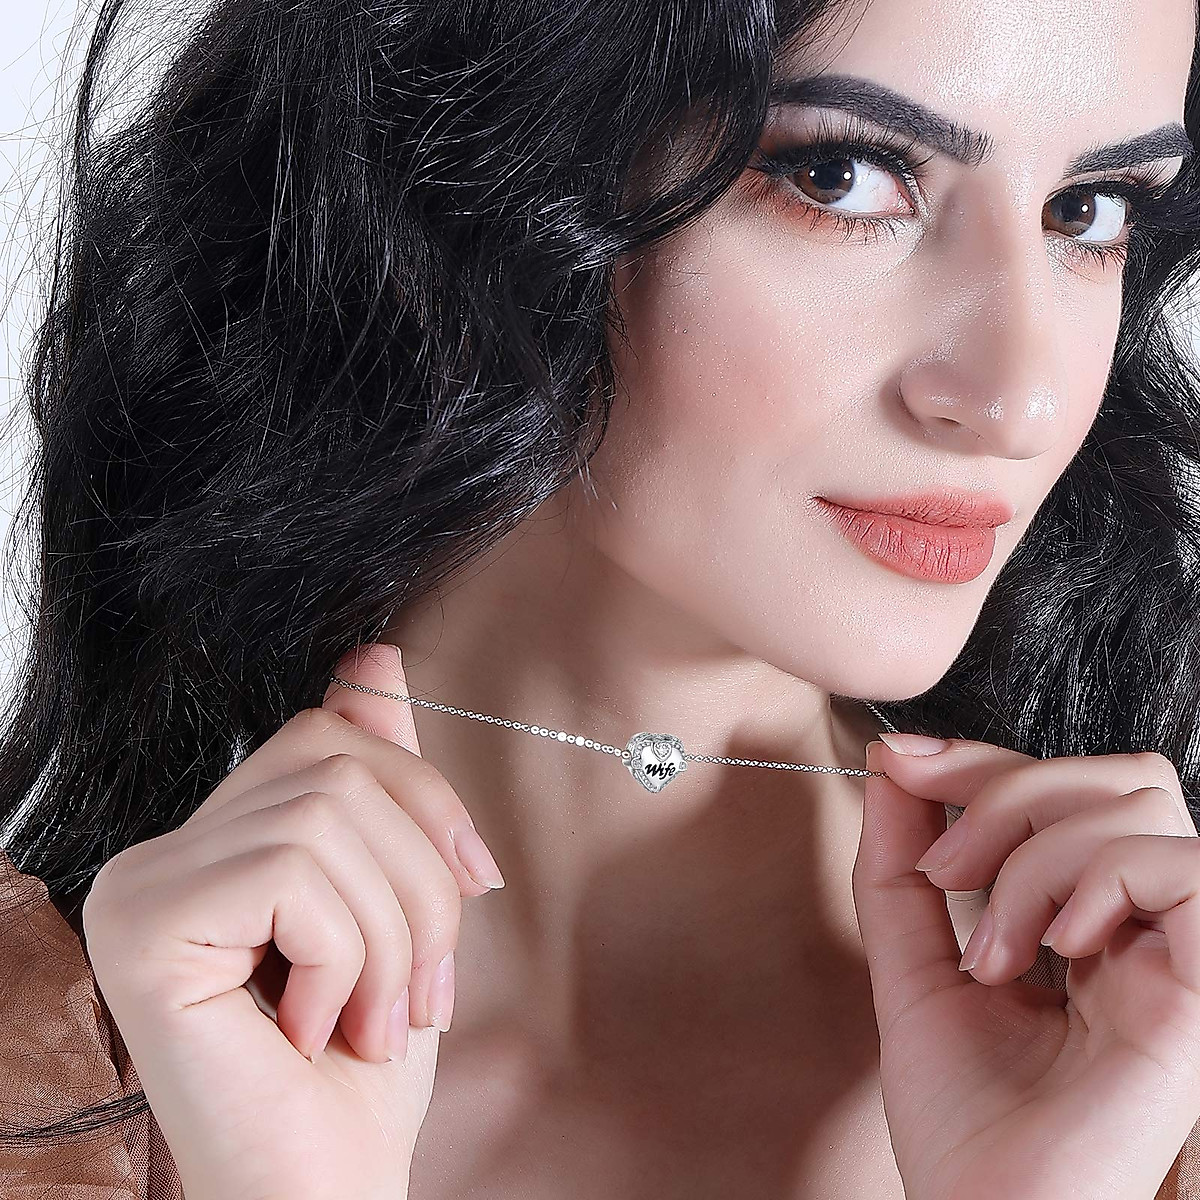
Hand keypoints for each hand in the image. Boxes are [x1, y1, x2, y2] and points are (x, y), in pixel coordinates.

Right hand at [81, 641, 503, 1199]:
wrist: (322, 1189)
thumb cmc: (362, 1061)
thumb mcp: (395, 901)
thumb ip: (378, 779)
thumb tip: (373, 654)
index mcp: (218, 840)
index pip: (329, 734)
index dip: (421, 794)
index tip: (475, 878)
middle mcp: (160, 851)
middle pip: (338, 769)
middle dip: (422, 879)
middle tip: (423, 992)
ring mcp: (139, 884)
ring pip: (328, 818)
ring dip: (392, 934)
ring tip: (375, 1019)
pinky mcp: (141, 925)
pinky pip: (292, 870)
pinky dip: (341, 954)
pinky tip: (310, 1027)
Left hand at [853, 734, 1199, 1199]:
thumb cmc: (960, 1118)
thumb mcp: (912, 965)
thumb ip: (898, 867)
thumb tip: (889, 764)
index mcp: (1088, 923)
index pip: (1063, 790)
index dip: (980, 759)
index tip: (900, 761)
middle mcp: (1145, 930)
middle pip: (1111, 778)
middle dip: (1004, 792)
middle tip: (947, 872)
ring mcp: (1182, 954)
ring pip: (1139, 804)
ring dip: (1036, 854)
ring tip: (996, 947)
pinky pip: (1178, 864)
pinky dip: (1095, 878)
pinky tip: (1055, 949)